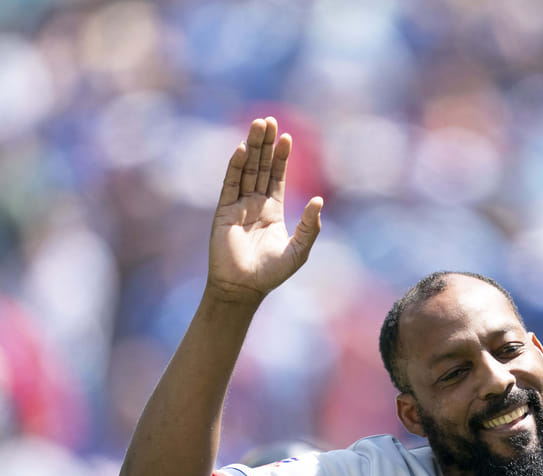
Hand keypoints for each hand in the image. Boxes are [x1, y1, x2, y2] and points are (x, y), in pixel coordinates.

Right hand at [208, 116, 323, 304]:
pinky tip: (243, 149)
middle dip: (266, 144)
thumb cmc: (271, 273)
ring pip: (246, 170)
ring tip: (258, 125)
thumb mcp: (299, 250)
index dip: (281, 157)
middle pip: (261, 167)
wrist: (244, 288)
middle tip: (269, 120)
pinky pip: (230, 183)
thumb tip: (319, 200)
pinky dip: (236, 166)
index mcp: (272, 210)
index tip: (286, 137)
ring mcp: (238, 205)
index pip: (276, 177)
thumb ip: (311, 226)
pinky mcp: (223, 210)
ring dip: (252, 147)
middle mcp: (254, 204)